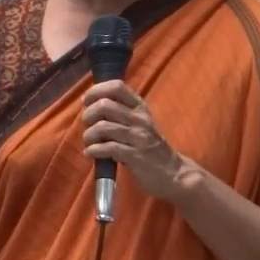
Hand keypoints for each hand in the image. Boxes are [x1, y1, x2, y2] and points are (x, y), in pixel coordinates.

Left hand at [82, 80, 185, 202]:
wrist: (173, 173)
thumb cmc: (151, 147)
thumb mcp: (141, 124)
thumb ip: (122, 113)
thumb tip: (92, 106)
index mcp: (140, 107)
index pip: (117, 86)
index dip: (96, 91)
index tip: (86, 101)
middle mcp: (140, 119)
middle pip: (104, 105)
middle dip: (88, 115)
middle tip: (87, 125)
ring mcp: (139, 137)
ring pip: (103, 127)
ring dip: (89, 135)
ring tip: (89, 142)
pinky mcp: (136, 156)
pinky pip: (108, 148)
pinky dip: (93, 150)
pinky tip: (90, 153)